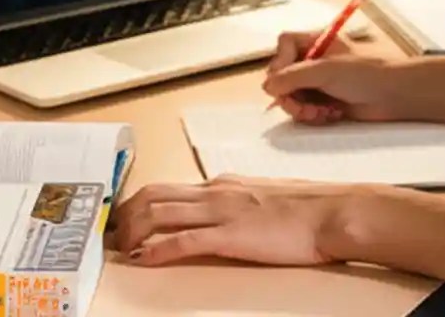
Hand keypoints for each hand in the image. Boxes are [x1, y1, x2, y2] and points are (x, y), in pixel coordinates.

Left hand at [106, 175, 360, 266]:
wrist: (333, 213)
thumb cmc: (308, 210)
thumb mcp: (263, 200)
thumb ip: (238, 204)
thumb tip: (223, 217)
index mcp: (224, 184)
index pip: (169, 188)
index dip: (138, 204)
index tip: (123, 221)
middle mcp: (216, 191)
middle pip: (153, 195)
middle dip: (124, 216)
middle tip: (111, 237)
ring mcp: (222, 211)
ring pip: (159, 213)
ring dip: (133, 232)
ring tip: (121, 250)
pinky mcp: (230, 234)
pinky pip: (182, 239)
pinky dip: (157, 250)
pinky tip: (143, 260)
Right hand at [265, 31, 407, 123]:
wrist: (397, 94)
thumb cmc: (368, 72)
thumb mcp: (326, 70)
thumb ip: (294, 76)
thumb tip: (267, 86)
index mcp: (317, 41)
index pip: (285, 45)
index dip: (280, 62)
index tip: (284, 79)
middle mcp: (316, 60)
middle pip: (283, 74)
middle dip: (289, 94)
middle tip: (299, 108)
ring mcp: (321, 81)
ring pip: (293, 95)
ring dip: (301, 108)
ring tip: (319, 113)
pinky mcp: (328, 101)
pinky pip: (306, 109)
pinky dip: (313, 115)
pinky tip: (329, 115)